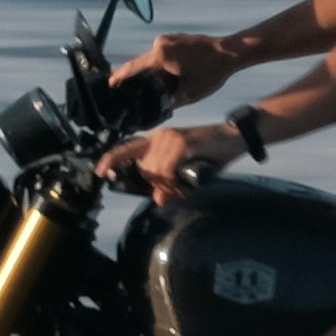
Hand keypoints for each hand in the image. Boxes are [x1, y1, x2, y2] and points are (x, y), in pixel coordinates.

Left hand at [104, 120, 240, 196]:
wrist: (235, 138)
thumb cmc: (212, 154)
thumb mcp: (187, 171)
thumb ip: (170, 183)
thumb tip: (158, 200)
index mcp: (158, 140)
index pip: (129, 148)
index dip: (112, 158)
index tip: (100, 171)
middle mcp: (161, 136)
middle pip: (144, 168)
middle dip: (156, 184)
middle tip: (175, 190)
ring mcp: (170, 138)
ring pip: (154, 171)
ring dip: (166, 185)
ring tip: (182, 187)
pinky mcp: (182, 143)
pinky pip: (167, 170)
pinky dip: (173, 181)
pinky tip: (183, 184)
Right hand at [112, 28, 263, 105]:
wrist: (231, 51)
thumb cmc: (212, 72)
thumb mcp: (190, 94)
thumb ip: (170, 101)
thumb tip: (159, 107)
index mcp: (161, 55)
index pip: (134, 67)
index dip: (120, 76)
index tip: (111, 83)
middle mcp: (161, 43)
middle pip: (145, 65)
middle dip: (145, 80)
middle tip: (146, 95)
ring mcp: (169, 38)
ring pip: (155, 60)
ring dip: (158, 73)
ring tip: (170, 87)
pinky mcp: (177, 38)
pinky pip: (164, 54)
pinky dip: (165, 66)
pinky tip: (177, 76)